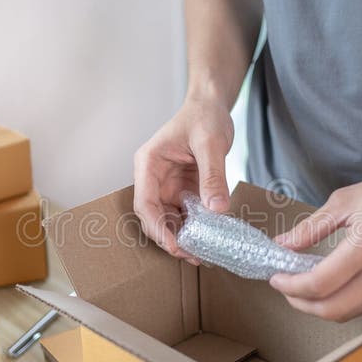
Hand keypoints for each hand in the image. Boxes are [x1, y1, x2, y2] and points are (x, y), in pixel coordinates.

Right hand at [134, 98, 234, 258]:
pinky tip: (208, 240)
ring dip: (182, 238)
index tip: (173, 245)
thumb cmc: (204, 116)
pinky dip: (195, 229)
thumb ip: (213, 176)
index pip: (144, 202)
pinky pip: (186, 215)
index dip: (156, 227)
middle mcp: (154, 178)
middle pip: (153, 217)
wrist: (211, 106)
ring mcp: (168, 186)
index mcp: (148, 164)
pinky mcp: (183, 190)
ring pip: (169, 220)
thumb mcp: (210, 144)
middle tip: (191, 255)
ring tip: (201, 254)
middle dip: (169, 239)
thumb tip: (217, 209)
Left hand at [269, 166, 361, 321]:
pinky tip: (332, 285)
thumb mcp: (346, 201)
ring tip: (304, 288)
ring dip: (321, 307)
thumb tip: (282, 245)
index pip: (319, 284)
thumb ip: (311, 228)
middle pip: (332, 310)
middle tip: (286, 288)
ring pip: (349, 313)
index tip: (276, 278)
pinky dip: (343, 301)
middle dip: (301, 304)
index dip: (291, 286)